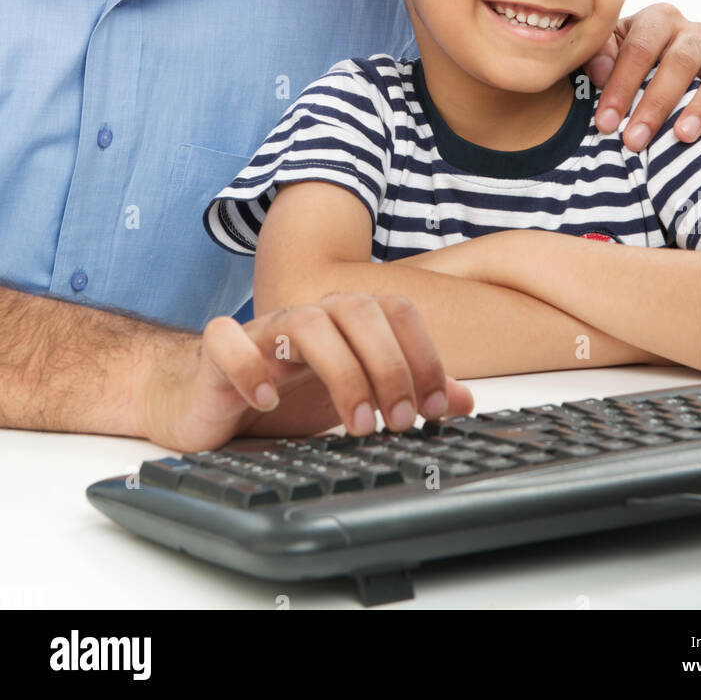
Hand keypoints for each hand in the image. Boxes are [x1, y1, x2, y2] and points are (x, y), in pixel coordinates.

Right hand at [139, 293, 473, 453]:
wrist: (204, 401)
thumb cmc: (281, 397)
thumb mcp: (353, 398)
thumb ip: (404, 391)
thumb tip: (462, 399)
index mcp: (345, 321)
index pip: (396, 311)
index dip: (421, 355)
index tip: (433, 409)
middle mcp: (308, 316)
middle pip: (358, 311)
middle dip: (388, 367)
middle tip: (397, 422)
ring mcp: (261, 331)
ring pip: (305, 322)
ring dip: (340, 371)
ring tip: (355, 424)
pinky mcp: (217, 353)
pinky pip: (228, 339)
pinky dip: (251, 365)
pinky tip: (269, 400)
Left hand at [583, 3, 700, 150]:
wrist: (669, 54)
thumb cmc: (636, 55)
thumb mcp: (614, 47)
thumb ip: (600, 56)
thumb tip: (600, 73)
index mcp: (654, 21)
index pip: (637, 51)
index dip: (620, 87)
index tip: (606, 122)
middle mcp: (686, 31)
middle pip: (675, 63)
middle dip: (653, 105)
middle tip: (634, 139)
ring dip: (692, 109)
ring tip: (680, 135)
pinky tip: (700, 131)